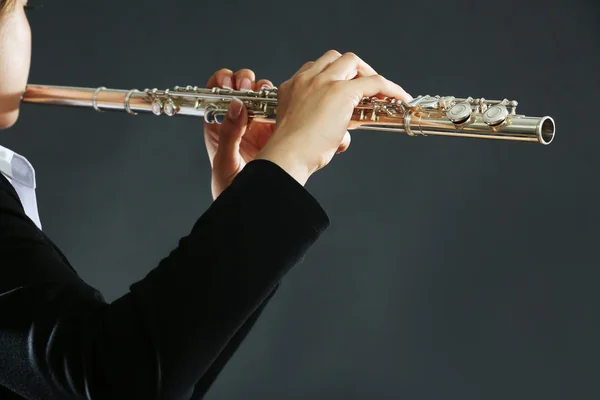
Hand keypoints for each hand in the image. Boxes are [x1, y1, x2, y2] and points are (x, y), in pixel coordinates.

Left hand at [204, 69, 275, 199]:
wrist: (252, 207)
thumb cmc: (231, 190)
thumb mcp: (225, 161)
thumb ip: (229, 133)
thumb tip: (235, 106)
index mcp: (219, 128)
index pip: (217, 97)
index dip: (220, 83)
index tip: (227, 80)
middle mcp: (239, 124)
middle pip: (241, 91)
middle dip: (244, 81)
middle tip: (246, 83)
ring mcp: (259, 127)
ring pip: (262, 98)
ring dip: (263, 90)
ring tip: (263, 93)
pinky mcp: (278, 132)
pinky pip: (281, 112)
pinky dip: (284, 103)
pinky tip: (282, 101)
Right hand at [257, 50, 411, 185]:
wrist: (288, 155)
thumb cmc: (293, 152)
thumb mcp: (304, 131)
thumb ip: (322, 125)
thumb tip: (342, 136)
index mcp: (292, 87)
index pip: (317, 70)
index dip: (335, 78)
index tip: (345, 92)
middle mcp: (306, 79)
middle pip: (335, 59)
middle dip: (353, 70)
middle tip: (365, 89)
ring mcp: (324, 82)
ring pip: (353, 62)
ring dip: (367, 75)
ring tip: (380, 93)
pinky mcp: (342, 92)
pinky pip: (374, 82)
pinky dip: (390, 88)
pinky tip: (399, 98)